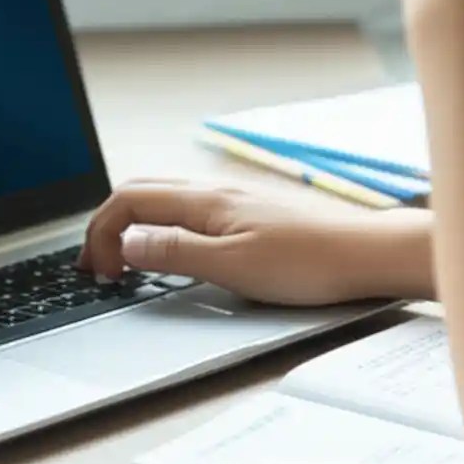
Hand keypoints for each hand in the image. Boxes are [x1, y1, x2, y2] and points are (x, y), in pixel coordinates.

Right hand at [76, 179, 432, 306]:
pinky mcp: (247, 212)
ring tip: (124, 259)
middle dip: (107, 225)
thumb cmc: (309, 262)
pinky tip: (170, 249)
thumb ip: (175, 251)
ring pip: (163, 197)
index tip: (101, 272)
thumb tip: (127, 243)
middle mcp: (214, 191)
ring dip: (132, 224)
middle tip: (98, 266)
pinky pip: (186, 208)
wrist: (366, 253)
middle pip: (139, 192)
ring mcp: (231, 199)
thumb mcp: (232, 266)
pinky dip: (160, 224)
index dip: (102, 234)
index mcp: (204, 201)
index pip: (128, 201)